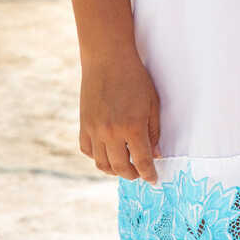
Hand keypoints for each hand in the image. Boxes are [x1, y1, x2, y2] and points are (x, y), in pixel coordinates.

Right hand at [78, 50, 161, 182]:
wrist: (107, 59)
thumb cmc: (134, 78)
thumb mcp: (152, 104)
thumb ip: (154, 132)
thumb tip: (155, 155)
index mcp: (132, 127)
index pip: (142, 162)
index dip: (148, 175)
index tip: (153, 180)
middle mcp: (111, 132)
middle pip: (121, 167)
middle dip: (132, 175)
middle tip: (139, 173)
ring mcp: (94, 130)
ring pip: (102, 163)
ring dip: (114, 169)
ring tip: (124, 166)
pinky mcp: (84, 124)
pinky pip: (88, 150)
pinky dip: (97, 156)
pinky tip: (107, 152)